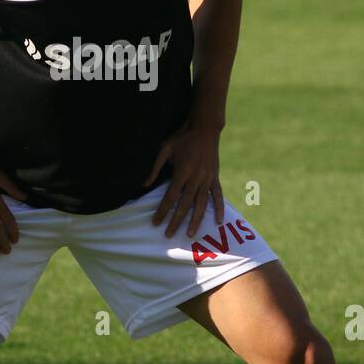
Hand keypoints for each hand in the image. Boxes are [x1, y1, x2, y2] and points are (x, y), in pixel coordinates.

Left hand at [145, 121, 224, 238]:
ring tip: (190, 235)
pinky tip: (218, 222)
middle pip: (184, 205)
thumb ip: (154, 167)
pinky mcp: (215, 177)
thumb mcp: (164, 148)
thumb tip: (144, 185)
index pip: (170, 197)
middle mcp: (195, 178)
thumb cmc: (182, 137)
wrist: (205, 128)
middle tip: (169, 235)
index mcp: (182, 172)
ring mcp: (207, 179)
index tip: (155, 223)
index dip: (162, 211)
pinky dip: (219, 209)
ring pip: (201, 204)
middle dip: (176, 221)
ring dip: (196, 220)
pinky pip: (217, 196)